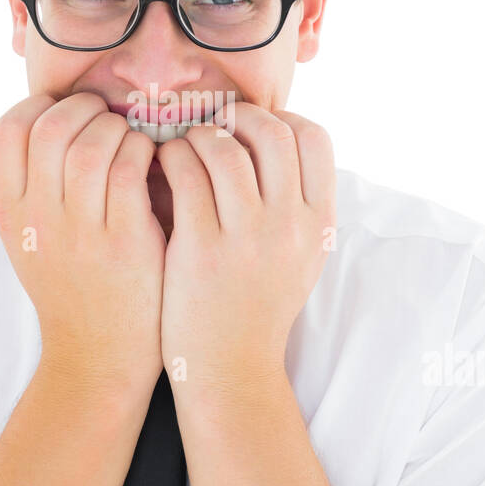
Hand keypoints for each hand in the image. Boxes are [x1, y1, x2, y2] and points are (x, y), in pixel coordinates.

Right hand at [0, 92, 165, 396]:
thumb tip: (54, 117)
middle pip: (51, 127)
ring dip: (119, 128)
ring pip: (93, 143)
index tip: (67, 111)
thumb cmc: (73, 287)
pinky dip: (145, 152)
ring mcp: (80, 231)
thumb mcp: (31, 239)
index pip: (7, 130)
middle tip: (107, 118)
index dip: (40, 105)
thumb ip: (33, 185)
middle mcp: (38, 218)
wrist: (98, 356)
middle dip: (85, 109)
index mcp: (10, 211)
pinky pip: (130, 170)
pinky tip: (153, 162)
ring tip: (131, 141)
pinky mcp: (124, 243)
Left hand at [155, 102, 335, 388]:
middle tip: (215, 125)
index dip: (282, 119)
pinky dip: (173, 157)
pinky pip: (186, 175)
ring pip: (224, 148)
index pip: (315, 138)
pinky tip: (165, 165)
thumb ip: (300, 203)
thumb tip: (283, 137)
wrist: (231, 368)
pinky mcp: (200, 248)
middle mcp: (289, 226)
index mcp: (318, 223)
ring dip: (199, 135)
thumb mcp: (303, 256)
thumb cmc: (259, 305)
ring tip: (186, 145)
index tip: (254, 127)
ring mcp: (246, 237)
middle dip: (238, 117)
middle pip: (272, 132)